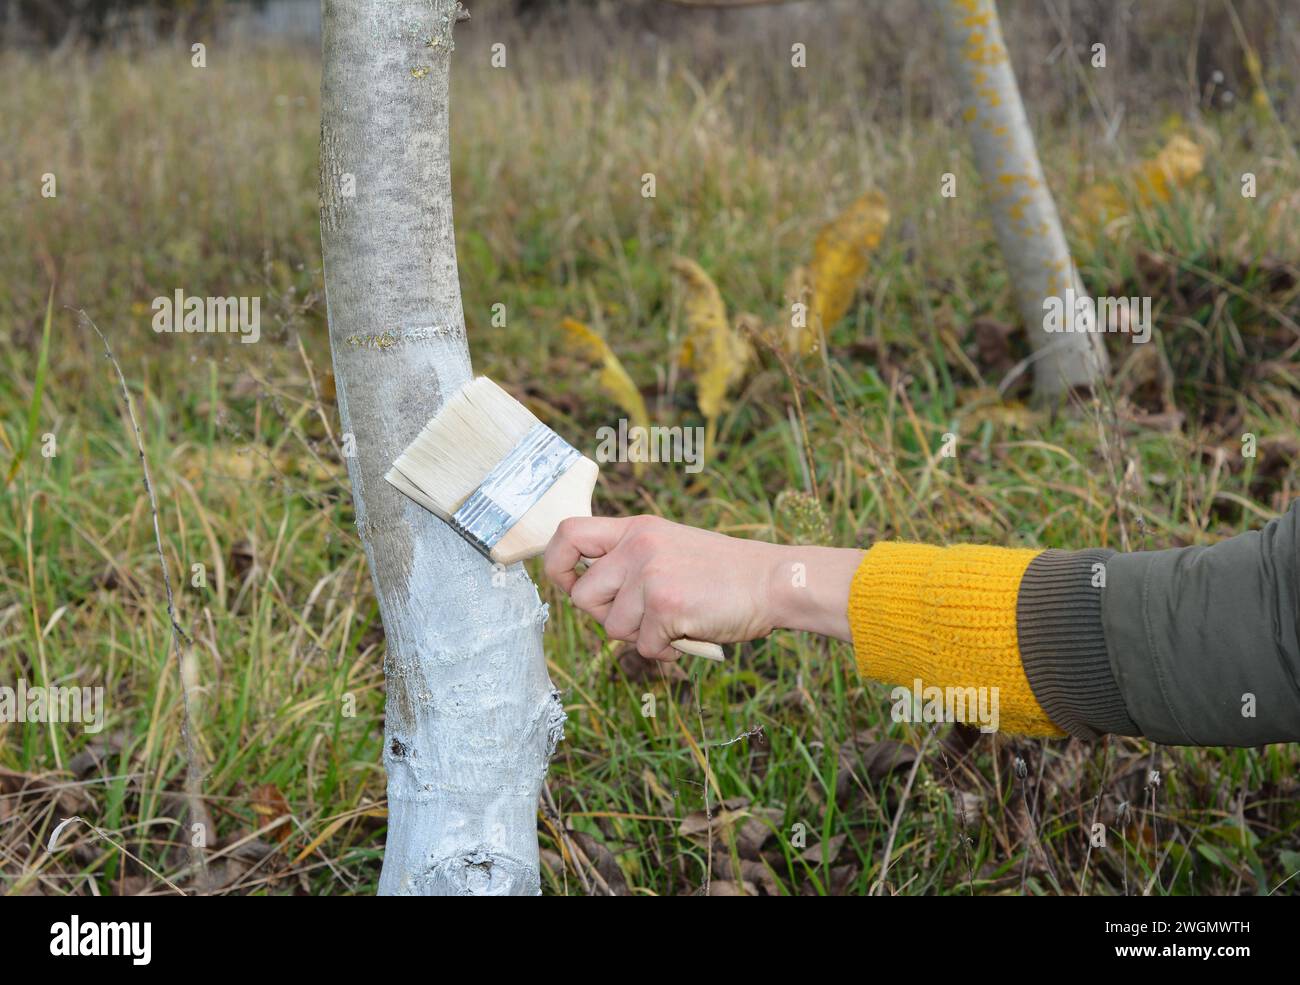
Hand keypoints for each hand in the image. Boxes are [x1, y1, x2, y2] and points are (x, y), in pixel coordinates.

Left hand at [543, 515, 863, 659]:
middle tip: (643, 616)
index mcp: (636, 528)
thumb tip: (585, 595)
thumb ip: (631, 561)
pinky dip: (667, 650)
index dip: (556, 564)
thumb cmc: (724, 573)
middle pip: (582, 596)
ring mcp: (650, 576)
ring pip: (612, 628)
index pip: (568, 533)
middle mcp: (638, 546)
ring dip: (641, 636)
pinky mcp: (665, 607)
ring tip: (677, 620)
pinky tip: (691, 632)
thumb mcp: (671, 547)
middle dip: (605, 616)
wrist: (774, 581)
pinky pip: (644, 647)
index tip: (568, 583)